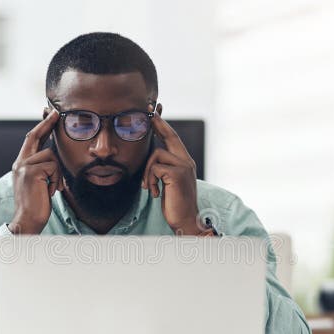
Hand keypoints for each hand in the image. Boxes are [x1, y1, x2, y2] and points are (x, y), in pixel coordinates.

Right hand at [8, 110, 62, 234]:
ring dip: (58, 174)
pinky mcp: (31, 172)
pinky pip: (54, 167)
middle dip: (47, 123)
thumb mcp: (39, 182)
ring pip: (52, 156)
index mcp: (21, 164)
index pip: (31, 140)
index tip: (50, 115)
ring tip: (53, 188)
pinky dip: (57, 180)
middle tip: (56, 112)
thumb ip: (43, 168)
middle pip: (35, 136)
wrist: (28, 220)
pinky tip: (51, 191)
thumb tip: (55, 155)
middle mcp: (19, 162)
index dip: (41, 127)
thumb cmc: (37, 205)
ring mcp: (24, 166)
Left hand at [142, 105, 202, 234]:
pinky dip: (150, 180)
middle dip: (158, 123)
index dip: (163, 125)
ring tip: (149, 187)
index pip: (173, 138)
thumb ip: (163, 168)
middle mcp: (186, 160)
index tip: (154, 112)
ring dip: (147, 172)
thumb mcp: (168, 182)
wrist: (185, 220)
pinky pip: (155, 168)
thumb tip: (152, 158)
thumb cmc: (175, 203)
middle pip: (170, 135)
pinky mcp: (177, 174)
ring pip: (156, 154)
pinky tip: (154, 193)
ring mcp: (184, 166)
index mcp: (184, 161)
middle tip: (149, 112)